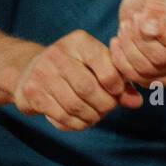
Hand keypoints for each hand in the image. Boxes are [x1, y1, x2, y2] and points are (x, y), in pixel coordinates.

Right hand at [13, 30, 142, 130]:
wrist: (29, 70)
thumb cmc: (73, 68)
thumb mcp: (96, 65)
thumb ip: (119, 81)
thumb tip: (136, 102)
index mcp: (79, 41)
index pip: (106, 66)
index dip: (117, 86)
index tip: (117, 93)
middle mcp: (58, 53)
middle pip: (89, 89)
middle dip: (104, 105)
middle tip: (107, 109)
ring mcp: (42, 73)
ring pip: (75, 106)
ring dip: (91, 117)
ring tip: (95, 116)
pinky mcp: (32, 93)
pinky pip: (61, 116)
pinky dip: (76, 124)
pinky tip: (80, 120)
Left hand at [110, 0, 165, 88]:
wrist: (144, 7)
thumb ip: (155, 6)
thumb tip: (150, 27)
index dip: (162, 35)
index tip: (143, 17)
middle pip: (161, 59)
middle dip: (138, 38)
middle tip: (132, 19)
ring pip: (146, 70)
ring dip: (128, 47)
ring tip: (125, 27)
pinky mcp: (157, 78)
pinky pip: (136, 78)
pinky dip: (120, 60)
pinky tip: (117, 42)